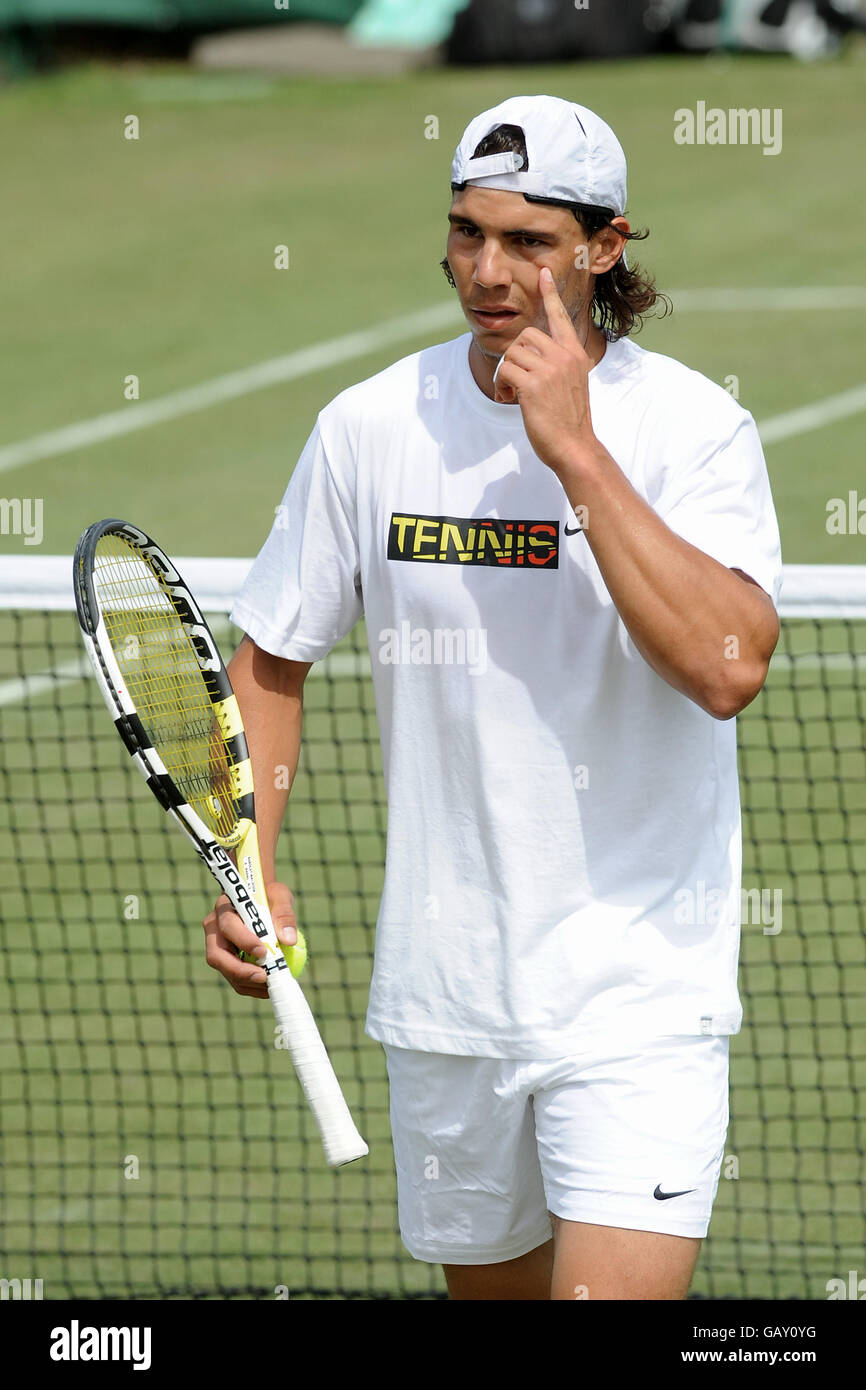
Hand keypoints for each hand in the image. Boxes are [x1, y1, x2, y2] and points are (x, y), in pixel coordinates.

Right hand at [203, 880, 298, 998]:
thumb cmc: (269, 895)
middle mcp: (215, 929)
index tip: (263, 952)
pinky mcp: (226, 960)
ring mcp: (218, 946)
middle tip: (264, 977)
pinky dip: (250, 986)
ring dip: (247, 982)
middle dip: (239, 970)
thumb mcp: (279, 895)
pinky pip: (234, 978)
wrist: (260, 900)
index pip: (228, 926)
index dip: (243, 941)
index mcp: (224, 908)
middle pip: (217, 955)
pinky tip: (267, 988)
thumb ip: (284, 914)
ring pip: (225, 970)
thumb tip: (289, 940)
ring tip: (270, 985)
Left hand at [493, 266, 597, 473]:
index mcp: (575, 354)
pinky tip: (508, 399)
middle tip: (514, 382)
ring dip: (505, 373)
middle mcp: (565, 356)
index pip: (560, 317)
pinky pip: (505, 370)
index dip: (549, 294)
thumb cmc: (569, 421)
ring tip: (511, 393)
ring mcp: (550, 369)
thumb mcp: (570, 384)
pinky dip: (501, 385)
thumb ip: (556, 365)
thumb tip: (528, 354)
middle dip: (514, 357)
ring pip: (513, 352)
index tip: (544, 273)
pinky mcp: (533, 384)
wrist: (574, 447)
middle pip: (526, 336)